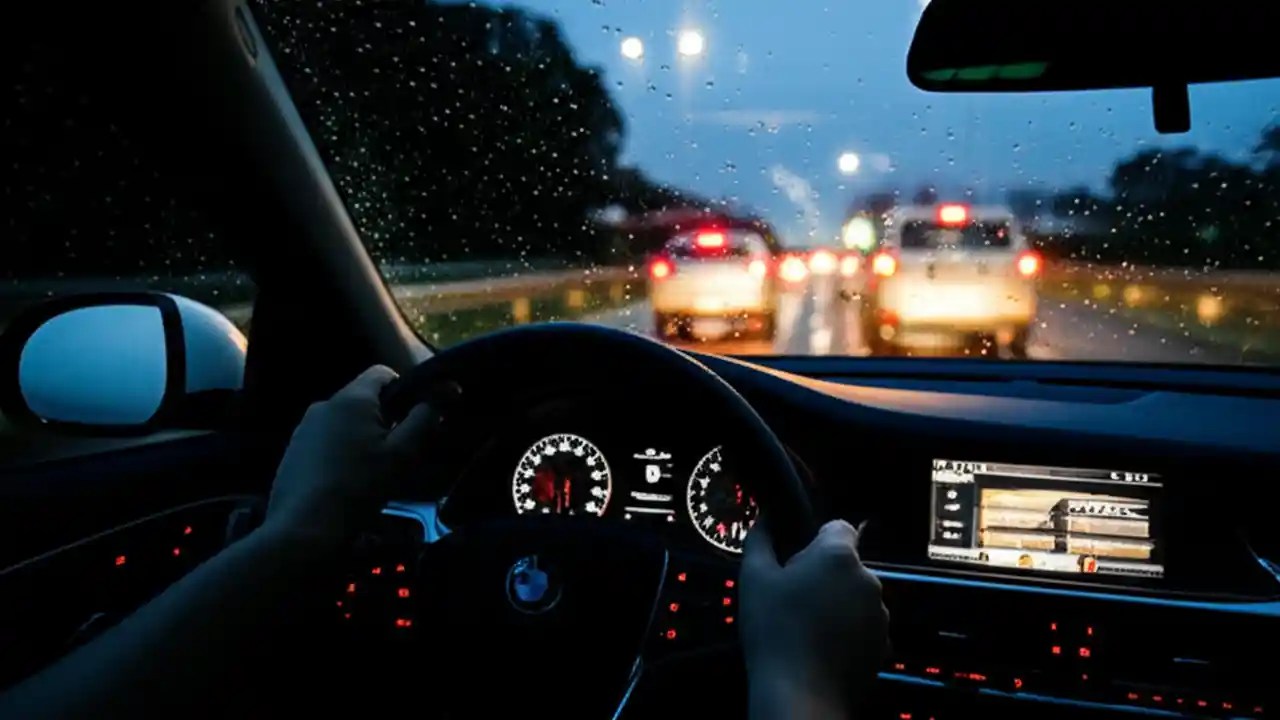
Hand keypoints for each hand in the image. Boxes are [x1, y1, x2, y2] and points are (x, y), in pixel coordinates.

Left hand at [265, 365, 436, 550]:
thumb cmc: (359, 486)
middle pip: (363, 399)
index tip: (414, 417)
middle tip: (397, 452)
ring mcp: (303, 429)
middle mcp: (323, 405)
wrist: (305, 527)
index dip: (405, 388)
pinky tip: (345, 482)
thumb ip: (425, 419)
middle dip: (383, 419)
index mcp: (351, 399)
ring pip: (343, 422)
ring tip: (370, 472)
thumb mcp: (402, 455)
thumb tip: (444, 393)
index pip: (382, 373)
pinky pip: (325, 441)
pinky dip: (339, 453)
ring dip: (360, 438)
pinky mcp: (292, 451)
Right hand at [739, 519, 888, 714]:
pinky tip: (824, 649)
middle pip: (847, 565)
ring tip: (807, 629)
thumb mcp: (754, 578)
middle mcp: (868, 580)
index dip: (816, 539)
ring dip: (838, 604)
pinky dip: (849, 633)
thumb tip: (765, 518)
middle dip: (825, 575)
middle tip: (794, 599)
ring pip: (856, 597)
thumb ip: (760, 540)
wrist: (801, 694)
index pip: (838, 527)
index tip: (796, 563)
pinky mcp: (884, 646)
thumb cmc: (773, 628)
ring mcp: (880, 615)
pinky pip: (864, 628)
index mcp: (838, 556)